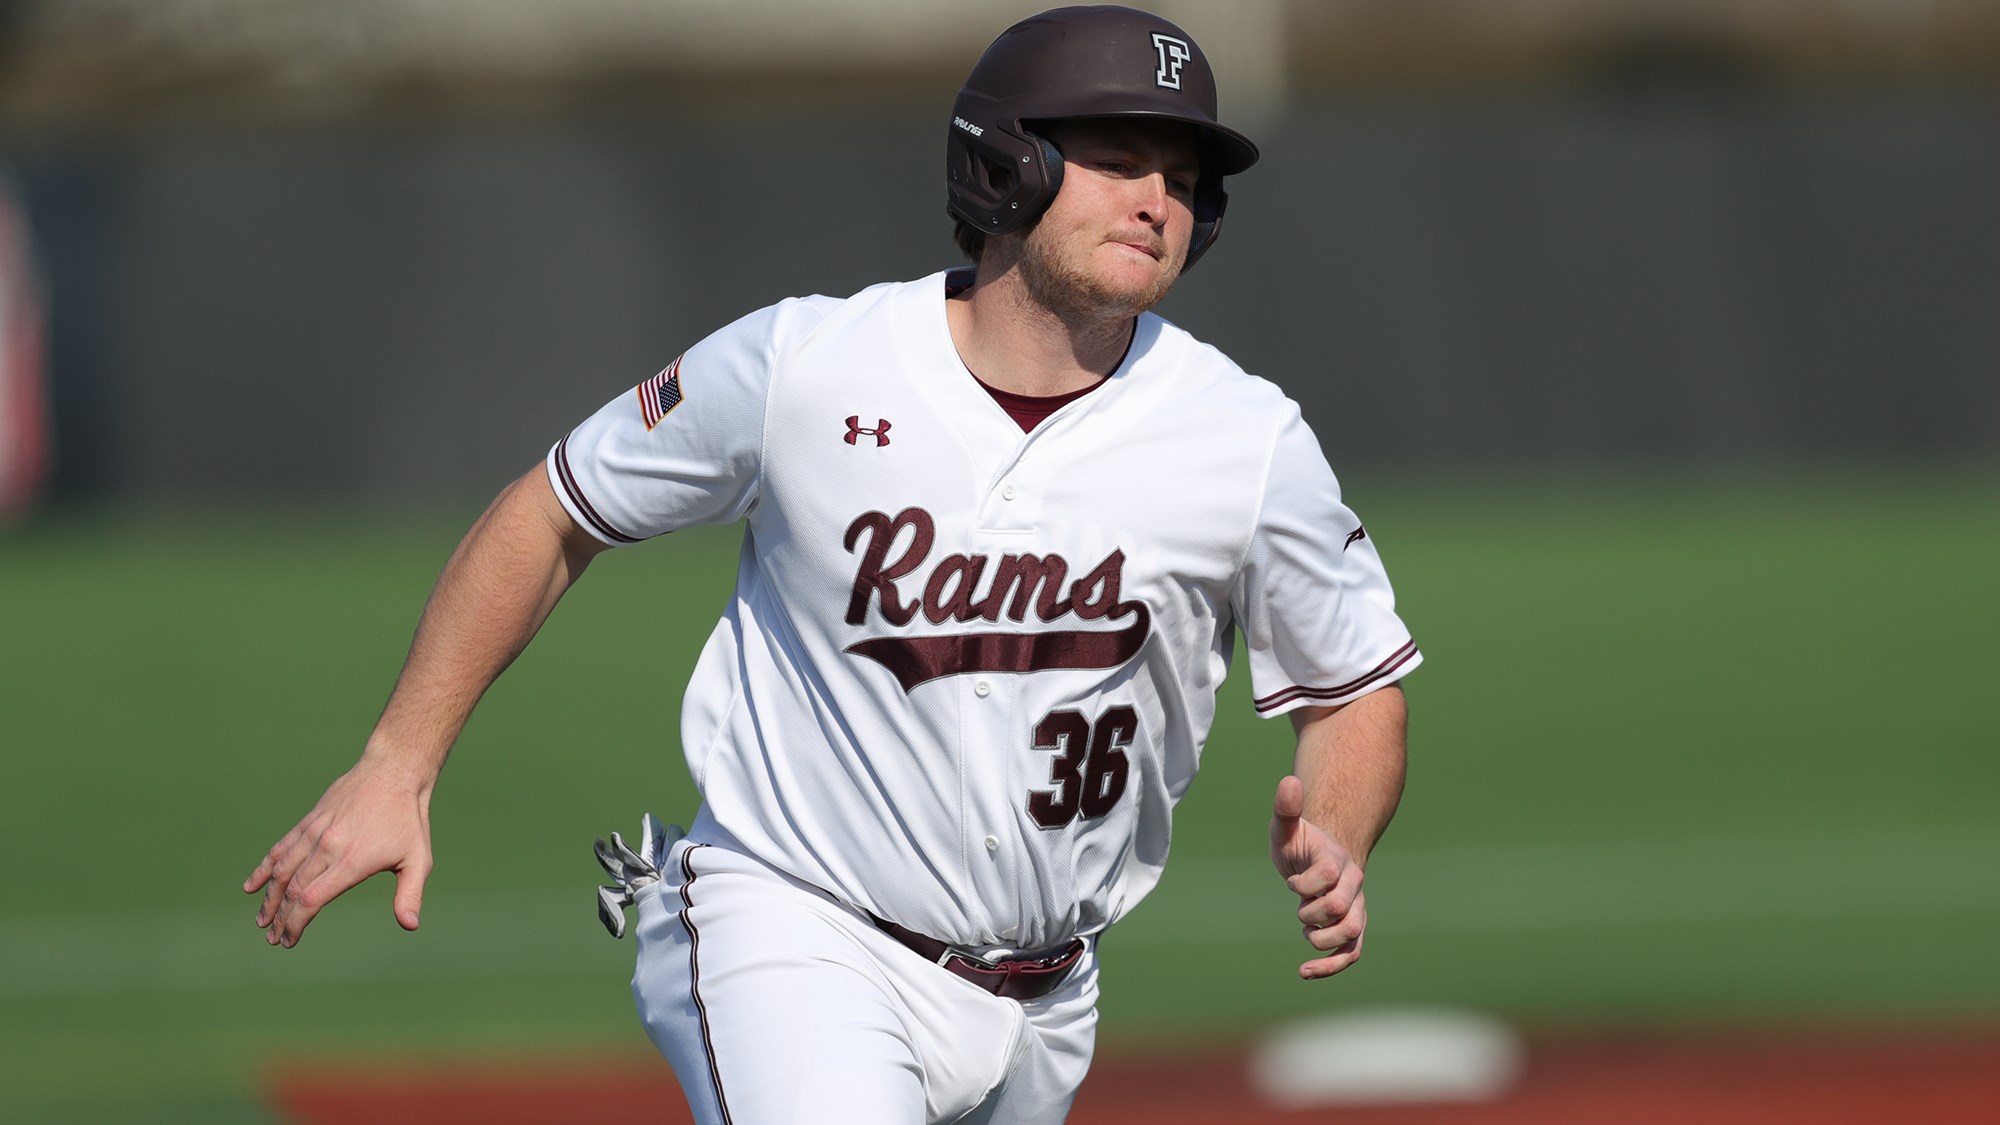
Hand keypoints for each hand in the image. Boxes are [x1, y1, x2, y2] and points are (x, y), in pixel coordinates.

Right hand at [243, 760, 433, 947]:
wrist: (393, 772)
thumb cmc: (408, 820)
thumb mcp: (418, 860)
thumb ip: (410, 895)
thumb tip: (410, 925)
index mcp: (351, 862)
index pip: (311, 900)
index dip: (296, 923)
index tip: (289, 941)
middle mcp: (328, 848)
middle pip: (292, 890)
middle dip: (280, 918)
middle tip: (273, 938)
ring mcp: (315, 832)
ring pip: (281, 870)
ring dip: (268, 897)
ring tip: (262, 920)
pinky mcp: (310, 821)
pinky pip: (281, 847)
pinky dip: (264, 868)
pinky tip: (252, 886)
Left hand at [1269, 774, 1365, 979]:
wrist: (1318, 861)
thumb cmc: (1300, 843)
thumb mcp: (1286, 826)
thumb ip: (1286, 807)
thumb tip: (1288, 782)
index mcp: (1336, 860)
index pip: (1326, 874)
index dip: (1303, 883)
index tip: (1291, 881)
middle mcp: (1351, 885)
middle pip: (1341, 908)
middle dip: (1311, 914)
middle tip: (1299, 907)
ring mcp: (1354, 908)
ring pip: (1351, 933)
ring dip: (1321, 940)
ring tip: (1305, 933)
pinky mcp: (1350, 929)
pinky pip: (1351, 952)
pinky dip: (1330, 966)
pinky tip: (1304, 972)